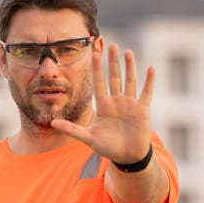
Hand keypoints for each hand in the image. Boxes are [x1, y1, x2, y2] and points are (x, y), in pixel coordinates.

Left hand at [50, 43, 153, 162]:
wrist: (126, 157)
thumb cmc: (108, 147)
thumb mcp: (88, 138)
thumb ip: (72, 129)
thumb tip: (52, 123)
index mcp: (103, 106)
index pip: (99, 83)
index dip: (97, 69)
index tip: (95, 54)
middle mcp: (116, 101)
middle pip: (114, 78)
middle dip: (113, 62)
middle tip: (112, 45)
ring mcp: (130, 104)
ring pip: (129, 81)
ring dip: (129, 67)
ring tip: (128, 52)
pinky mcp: (142, 110)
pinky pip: (146, 93)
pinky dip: (149, 81)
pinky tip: (151, 68)